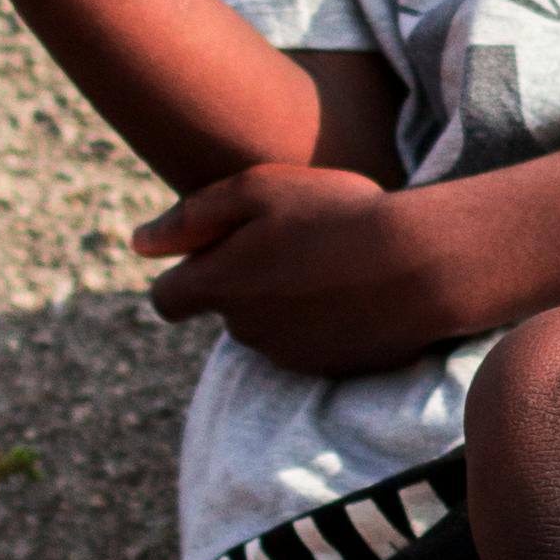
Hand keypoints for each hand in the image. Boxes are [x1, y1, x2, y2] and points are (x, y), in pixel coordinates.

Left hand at [133, 166, 463, 372]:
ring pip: (267, 327)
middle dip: (242, 281)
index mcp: (219, 285)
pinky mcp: (329, 370)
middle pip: (223, 309)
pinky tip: (355, 289)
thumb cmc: (337, 214)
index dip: (183, 275)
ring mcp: (287, 356)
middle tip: (293, 239)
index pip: (166, 299)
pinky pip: (309, 345)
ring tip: (331, 261)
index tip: (213, 253)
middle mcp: (245, 330)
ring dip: (283, 301)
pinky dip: (320, 322)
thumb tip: (137, 243)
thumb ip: (191, 216)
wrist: (422, 265)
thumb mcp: (259, 189)